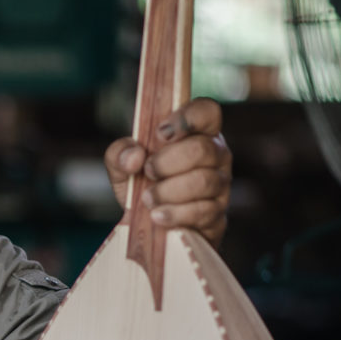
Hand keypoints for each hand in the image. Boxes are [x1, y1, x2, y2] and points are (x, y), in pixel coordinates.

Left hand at [104, 97, 231, 246]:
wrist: (148, 227)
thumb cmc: (142, 186)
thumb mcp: (122, 167)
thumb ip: (120, 153)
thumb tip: (134, 156)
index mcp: (197, 133)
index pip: (207, 111)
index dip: (187, 118)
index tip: (160, 133)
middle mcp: (216, 155)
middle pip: (202, 148)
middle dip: (167, 162)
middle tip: (148, 172)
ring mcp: (220, 185)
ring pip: (204, 181)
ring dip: (168, 191)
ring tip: (147, 199)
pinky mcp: (218, 214)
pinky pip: (204, 211)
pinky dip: (176, 214)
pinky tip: (158, 216)